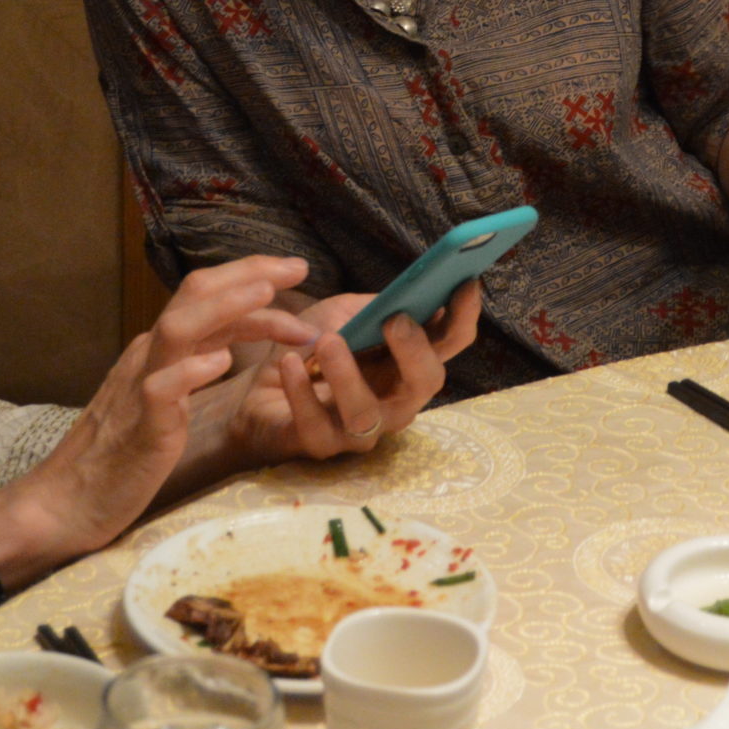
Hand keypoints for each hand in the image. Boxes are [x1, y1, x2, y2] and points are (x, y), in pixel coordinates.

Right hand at [16, 255, 320, 559]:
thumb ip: (189, 368)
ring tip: (267, 293)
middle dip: (249, 274)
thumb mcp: (163, 400)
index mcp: (159, 351)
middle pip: (195, 295)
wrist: (66, 503)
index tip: (293, 270)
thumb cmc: (119, 456)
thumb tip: (227, 345)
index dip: (250, 278)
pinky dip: (191, 370)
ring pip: (178, 328)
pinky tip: (222, 363)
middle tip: (300, 267)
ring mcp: (140, 388)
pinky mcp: (139, 427)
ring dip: (226, 306)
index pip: (205, 297)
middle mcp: (149, 357)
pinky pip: (162, 389)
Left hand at [229, 281, 483, 462]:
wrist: (262, 385)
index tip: (465, 283)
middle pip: (427, 383)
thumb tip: (404, 294)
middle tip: (394, 320)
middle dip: (415, 351)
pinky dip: (301, 392)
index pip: (451, 341)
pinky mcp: (322, 445)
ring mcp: (362, 429)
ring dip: (349, 375)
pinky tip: (291, 363)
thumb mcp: (344, 313)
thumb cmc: (314, 345)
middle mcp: (397, 399)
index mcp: (409, 361)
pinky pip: (316, 426)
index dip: (464, 315)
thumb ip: (373, 306)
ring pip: (368, 414)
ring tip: (328, 341)